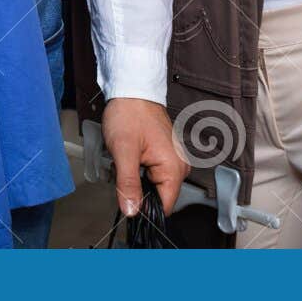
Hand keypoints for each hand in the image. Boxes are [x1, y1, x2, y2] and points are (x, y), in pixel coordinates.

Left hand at [102, 97, 186, 216]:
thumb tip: (131, 211)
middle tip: (122, 171)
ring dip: (134, 180)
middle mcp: (179, 166)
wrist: (131, 89)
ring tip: (125, 160)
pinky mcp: (164, 155)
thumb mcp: (124, 151)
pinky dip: (136, 170)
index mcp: (174, 168)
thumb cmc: (130, 113)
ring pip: (151, 186)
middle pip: (157, 198)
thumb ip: (128, 184)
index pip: (163, 207)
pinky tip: (129, 157)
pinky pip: (151, 174)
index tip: (126, 202)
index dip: (143, 210)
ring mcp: (173, 160)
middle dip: (136, 191)